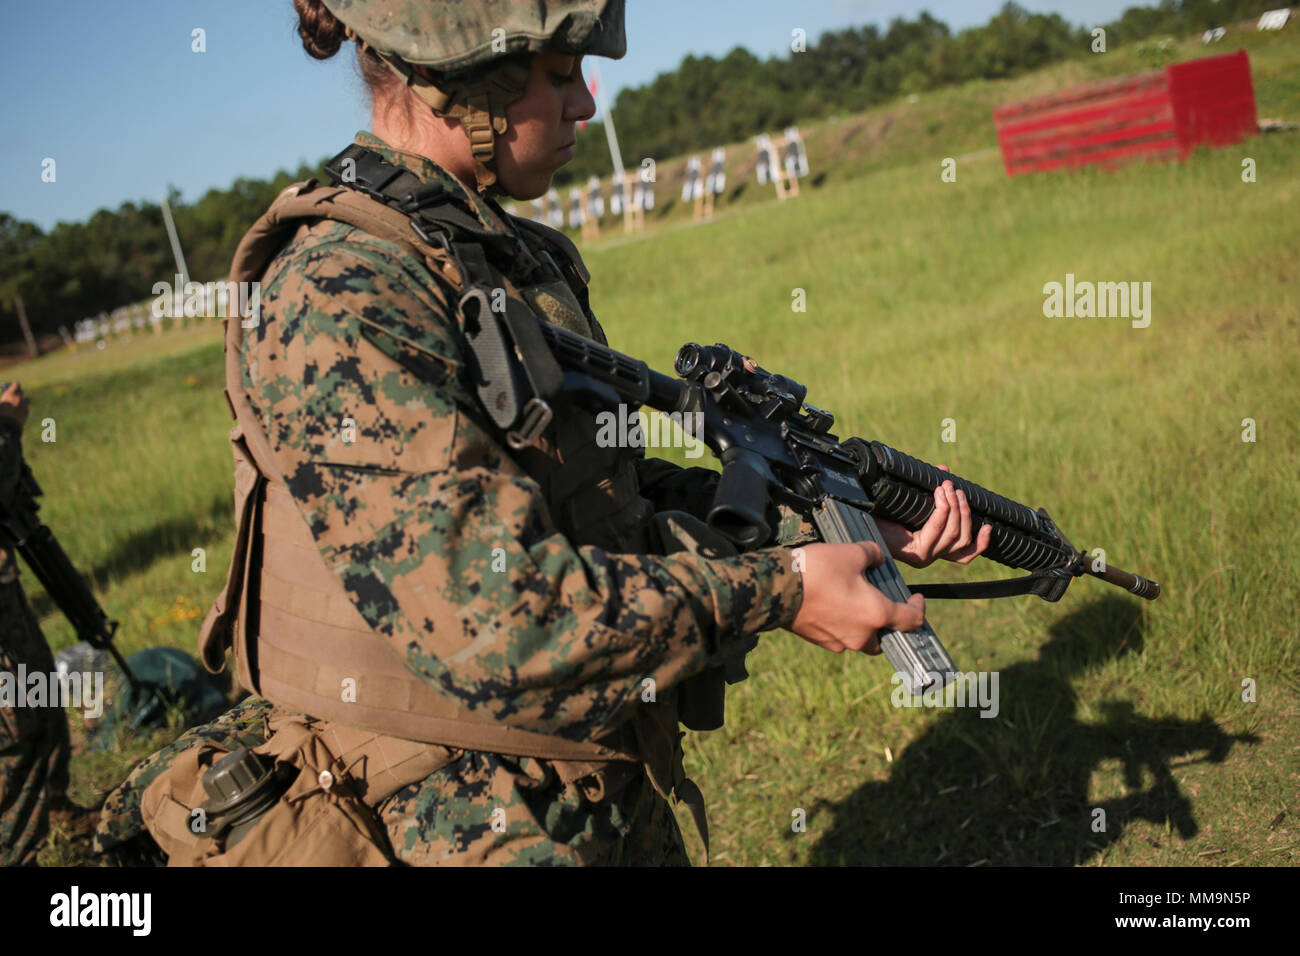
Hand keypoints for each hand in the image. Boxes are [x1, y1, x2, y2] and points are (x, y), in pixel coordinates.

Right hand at [0, 382, 28, 427]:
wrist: (7, 425)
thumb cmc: (1, 414)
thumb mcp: (1, 404)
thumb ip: (5, 400)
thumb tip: (7, 398)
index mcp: (10, 394)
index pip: (16, 384)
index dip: (15, 385)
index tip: (14, 386)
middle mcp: (18, 398)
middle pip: (21, 391)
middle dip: (18, 392)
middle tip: (15, 395)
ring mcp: (24, 405)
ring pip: (26, 399)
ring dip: (23, 400)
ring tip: (19, 404)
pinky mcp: (27, 412)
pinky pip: (26, 408)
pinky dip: (23, 409)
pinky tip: (19, 412)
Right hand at [790, 542, 926, 653]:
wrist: (776, 590)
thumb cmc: (817, 571)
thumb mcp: (850, 552)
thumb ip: (873, 554)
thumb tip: (877, 559)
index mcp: (877, 614)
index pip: (912, 620)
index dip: (919, 608)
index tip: (916, 599)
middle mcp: (862, 635)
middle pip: (885, 636)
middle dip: (886, 622)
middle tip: (879, 601)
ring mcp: (840, 642)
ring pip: (861, 638)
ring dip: (862, 624)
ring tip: (852, 601)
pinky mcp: (821, 642)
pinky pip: (840, 636)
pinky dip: (842, 624)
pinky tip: (832, 604)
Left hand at [877, 466, 991, 568]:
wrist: (859, 518)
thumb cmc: (882, 511)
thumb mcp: (914, 500)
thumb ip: (932, 490)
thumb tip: (945, 470)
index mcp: (933, 548)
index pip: (965, 554)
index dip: (981, 543)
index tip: (990, 525)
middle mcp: (931, 555)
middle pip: (961, 537)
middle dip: (963, 509)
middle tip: (954, 487)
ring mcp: (924, 556)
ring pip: (953, 533)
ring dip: (954, 507)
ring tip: (947, 487)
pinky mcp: (915, 552)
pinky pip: (937, 529)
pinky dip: (943, 512)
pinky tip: (944, 498)